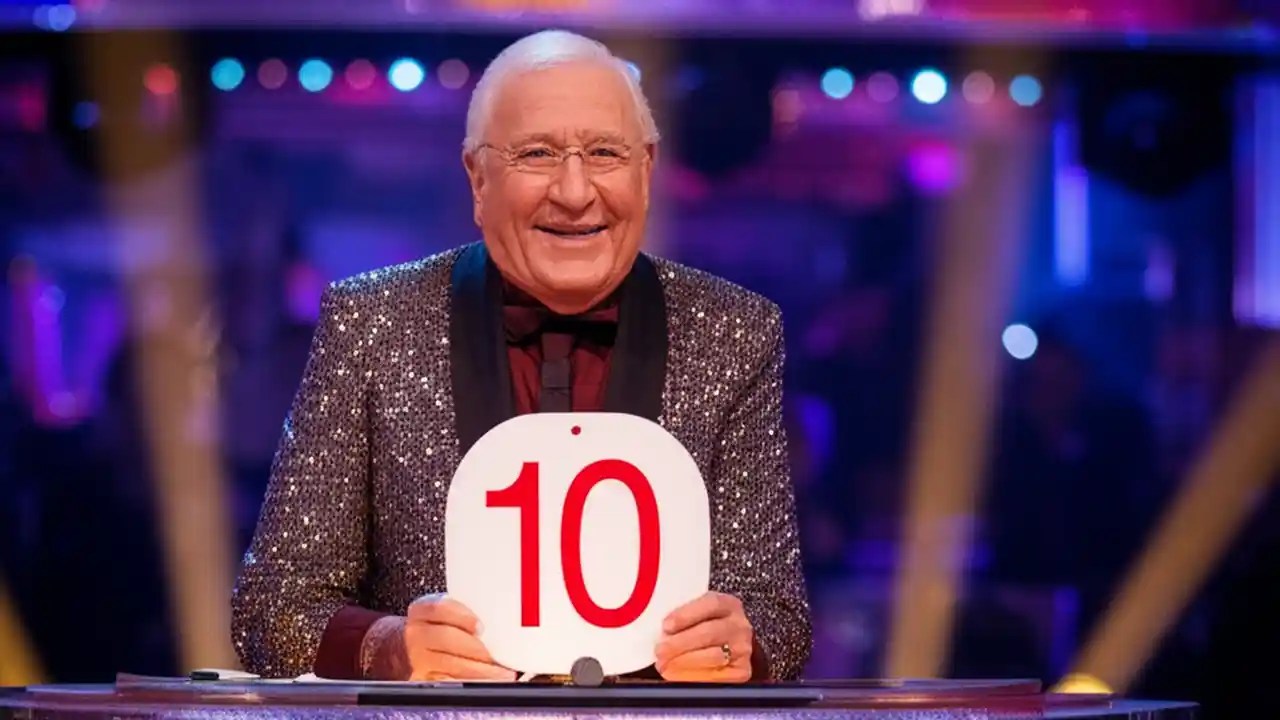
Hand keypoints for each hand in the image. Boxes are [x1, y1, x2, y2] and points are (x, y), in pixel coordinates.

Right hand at [365, 594, 513, 680]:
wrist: (406, 649)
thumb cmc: (436, 627)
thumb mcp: (444, 610)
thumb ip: (465, 609)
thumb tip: (500, 617)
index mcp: (421, 610)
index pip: (439, 608)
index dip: (462, 616)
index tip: (481, 626)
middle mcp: (416, 634)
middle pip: (447, 638)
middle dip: (477, 647)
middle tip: (499, 653)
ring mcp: (418, 660)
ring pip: (451, 664)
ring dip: (481, 670)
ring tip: (503, 671)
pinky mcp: (424, 680)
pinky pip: (449, 683)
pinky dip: (471, 684)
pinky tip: (487, 681)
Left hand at [655, 592, 752, 682]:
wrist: (725, 649)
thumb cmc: (702, 629)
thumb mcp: (696, 616)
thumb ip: (682, 619)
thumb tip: (660, 632)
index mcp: (728, 604)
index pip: (711, 604)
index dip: (687, 614)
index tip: (666, 625)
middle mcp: (739, 626)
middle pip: (709, 632)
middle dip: (680, 643)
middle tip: (659, 651)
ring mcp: (742, 649)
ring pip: (712, 656)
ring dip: (683, 661)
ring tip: (664, 664)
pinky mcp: (741, 672)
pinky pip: (715, 676)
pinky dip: (692, 676)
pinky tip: (676, 675)